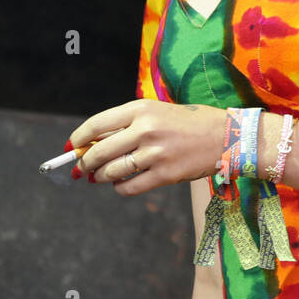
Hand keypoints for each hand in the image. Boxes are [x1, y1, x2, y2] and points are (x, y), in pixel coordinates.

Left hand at [69, 99, 227, 195]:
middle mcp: (146, 129)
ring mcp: (156, 153)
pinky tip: (121, 185)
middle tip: (81, 170)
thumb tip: (94, 145)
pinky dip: (120, 189)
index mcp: (141, 109)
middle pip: (100, 151)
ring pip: (112, 171)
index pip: (97, 124)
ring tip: (99, 178)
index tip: (72, 148)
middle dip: (85, 164)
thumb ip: (128, 126)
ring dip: (100, 178)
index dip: (79, 138)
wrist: (226, 137)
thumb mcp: (157, 113)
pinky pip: (131, 187)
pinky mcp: (166, 174)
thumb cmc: (189, 123)